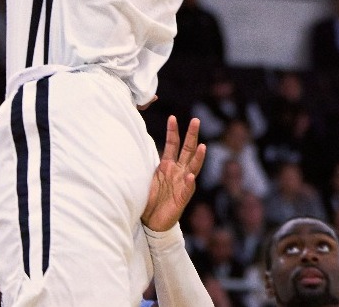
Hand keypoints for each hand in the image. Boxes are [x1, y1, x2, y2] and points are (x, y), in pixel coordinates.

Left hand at [141, 116, 206, 231]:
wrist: (152, 221)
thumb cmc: (151, 198)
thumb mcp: (148, 176)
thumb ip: (150, 163)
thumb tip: (136, 145)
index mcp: (168, 165)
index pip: (172, 144)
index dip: (172, 131)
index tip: (172, 117)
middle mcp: (178, 172)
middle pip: (187, 150)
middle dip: (191, 135)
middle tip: (196, 120)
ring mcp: (182, 184)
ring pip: (193, 167)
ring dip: (198, 157)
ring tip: (202, 146)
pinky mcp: (182, 199)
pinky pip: (188, 190)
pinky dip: (190, 182)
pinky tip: (191, 176)